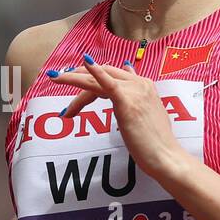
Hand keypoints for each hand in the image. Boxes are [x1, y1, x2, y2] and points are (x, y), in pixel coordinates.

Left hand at [49, 54, 183, 181]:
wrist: (165, 156)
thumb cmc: (156, 141)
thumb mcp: (148, 111)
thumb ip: (137, 93)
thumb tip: (127, 69)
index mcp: (144, 84)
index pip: (111, 75)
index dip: (90, 78)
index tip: (74, 85)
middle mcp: (139, 83)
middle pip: (102, 74)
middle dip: (78, 76)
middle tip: (58, 80)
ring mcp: (134, 91)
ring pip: (97, 79)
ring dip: (72, 79)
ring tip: (54, 79)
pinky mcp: (127, 102)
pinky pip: (107, 83)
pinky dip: (94, 71)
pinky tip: (83, 62)